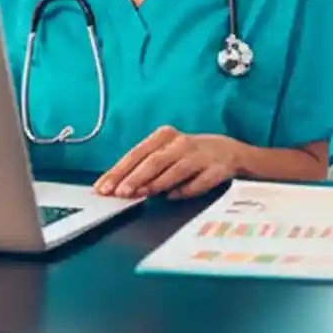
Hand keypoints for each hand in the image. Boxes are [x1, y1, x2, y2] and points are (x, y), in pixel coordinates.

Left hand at [94, 126, 240, 200]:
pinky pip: (198, 181)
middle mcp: (181, 143)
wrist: (228, 152)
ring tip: (141, 194)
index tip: (104, 187)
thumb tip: (117, 186)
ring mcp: (200, 155)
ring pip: (175, 170)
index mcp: (164, 136)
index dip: (119, 171)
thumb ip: (143, 168)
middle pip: (154, 161)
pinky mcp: (216, 169)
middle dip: (135, 178)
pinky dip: (185, 190)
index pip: (137, 153)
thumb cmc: (187, 155)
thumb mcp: (164, 154)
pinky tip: (172, 197)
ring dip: (157, 183)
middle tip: (120, 193)